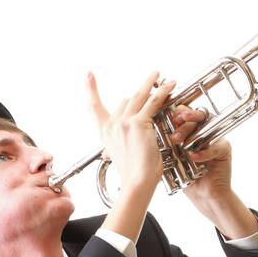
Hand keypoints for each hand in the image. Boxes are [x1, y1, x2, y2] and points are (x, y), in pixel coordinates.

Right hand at [86, 69, 175, 195]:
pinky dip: (163, 92)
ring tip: (158, 75)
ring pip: (139, 96)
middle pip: (125, 100)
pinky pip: (152, 102)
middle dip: (140, 92)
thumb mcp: (121, 155)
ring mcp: (124, 123)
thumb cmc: (133, 174)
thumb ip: (120, 142)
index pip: (94, 107)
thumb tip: (120, 140)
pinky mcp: (138, 123)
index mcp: (105, 133)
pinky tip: (170, 86)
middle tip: (151, 80)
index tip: (88, 75)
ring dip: (151, 83)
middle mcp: (112, 125)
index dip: (91, 90)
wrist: (137, 182)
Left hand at [168, 105, 233, 206]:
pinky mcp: (224, 149)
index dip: (177, 114)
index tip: (169, 121)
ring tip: (182, 144)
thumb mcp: (173, 157)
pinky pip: (215, 146)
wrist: (203, 194)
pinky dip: (204, 152)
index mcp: (191, 128)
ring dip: (192, 134)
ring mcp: (215, 137)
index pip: (184, 113)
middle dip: (184, 124)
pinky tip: (194, 157)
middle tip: (174, 136)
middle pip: (195, 117)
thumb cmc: (187, 175)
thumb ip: (166, 143)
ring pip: (206, 126)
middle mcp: (204, 129)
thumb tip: (150, 131)